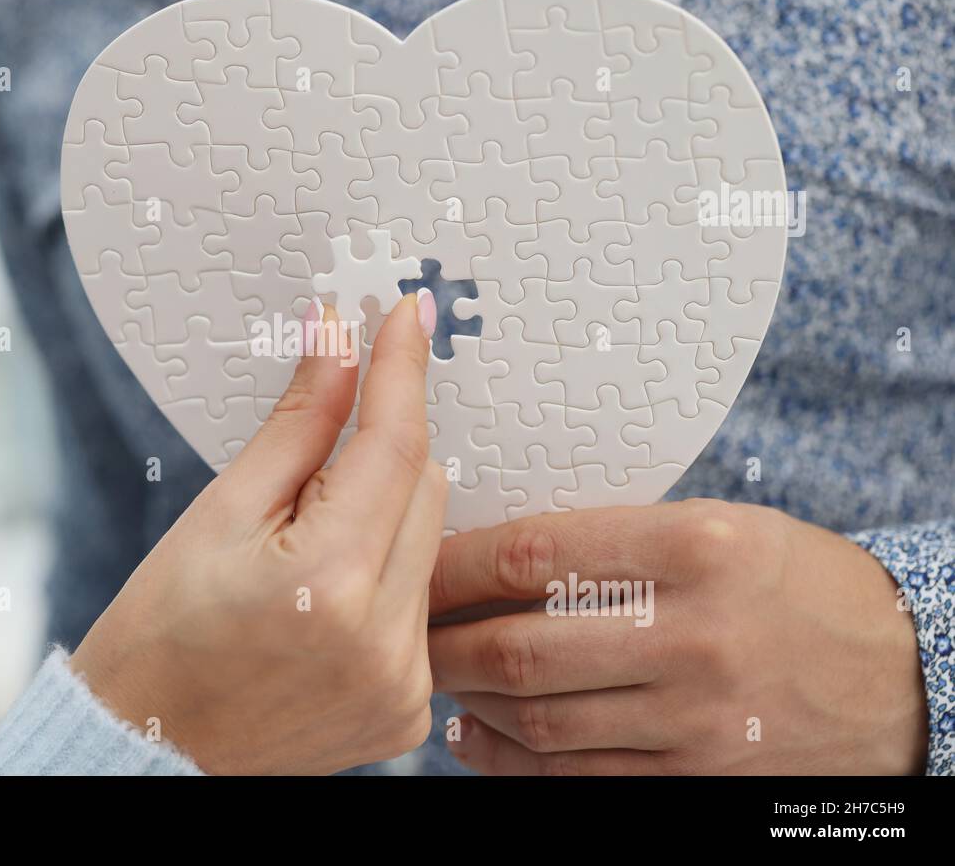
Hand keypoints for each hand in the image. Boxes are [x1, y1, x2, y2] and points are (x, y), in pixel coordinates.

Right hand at [70, 292, 445, 773]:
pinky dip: (383, 577)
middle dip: (376, 456)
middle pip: (424, 489)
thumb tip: (335, 341)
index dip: (398, 371)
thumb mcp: (220, 512)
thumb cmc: (160, 634)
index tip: (404, 315)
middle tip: (305, 478)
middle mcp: (384, 641)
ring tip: (302, 552)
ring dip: (380, 519)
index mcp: (327, 583)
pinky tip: (322, 599)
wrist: (147, 749)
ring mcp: (404, 684)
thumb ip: (298, 424)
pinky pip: (419, 603)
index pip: (393, 445)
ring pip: (428, 544)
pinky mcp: (408, 709)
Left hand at [428, 499, 927, 773]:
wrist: (901, 674)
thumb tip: (500, 553)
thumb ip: (617, 539)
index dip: (456, 562)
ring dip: (467, 699)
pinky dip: (507, 761)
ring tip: (434, 674)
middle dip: (443, 639)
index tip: (419, 561)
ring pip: (538, 718)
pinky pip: (576, 777)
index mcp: (697, 548)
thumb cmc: (794, 583)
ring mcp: (698, 719)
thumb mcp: (721, 527)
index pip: (536, 553)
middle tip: (406, 626)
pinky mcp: (699, 780)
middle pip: (522, 645)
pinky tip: (475, 736)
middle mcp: (696, 635)